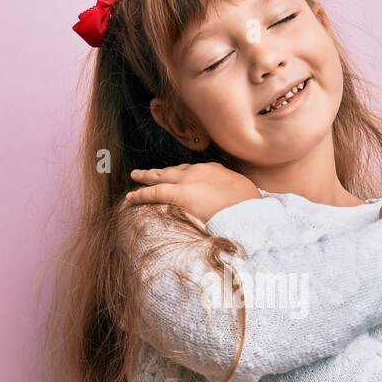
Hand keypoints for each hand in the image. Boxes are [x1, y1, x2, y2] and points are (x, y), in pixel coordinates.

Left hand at [126, 163, 260, 222]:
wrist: (248, 212)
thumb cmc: (250, 209)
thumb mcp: (244, 196)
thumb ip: (233, 197)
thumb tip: (234, 206)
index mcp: (215, 171)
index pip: (195, 170)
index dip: (183, 174)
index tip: (179, 177)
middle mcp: (199, 171)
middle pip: (175, 169)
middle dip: (161, 171)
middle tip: (147, 172)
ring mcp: (188, 181)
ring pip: (161, 176)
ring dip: (148, 177)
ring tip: (136, 177)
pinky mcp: (178, 193)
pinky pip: (154, 192)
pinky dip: (142, 194)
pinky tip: (131, 197)